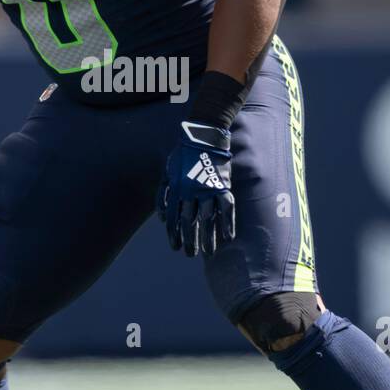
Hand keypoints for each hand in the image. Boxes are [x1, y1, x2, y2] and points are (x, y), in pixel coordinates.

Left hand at [157, 121, 234, 256]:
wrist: (202, 135)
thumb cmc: (182, 153)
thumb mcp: (167, 172)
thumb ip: (163, 194)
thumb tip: (161, 218)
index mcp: (176, 188)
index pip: (173, 217)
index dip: (173, 234)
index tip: (175, 247)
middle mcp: (191, 191)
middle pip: (189, 221)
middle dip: (189, 240)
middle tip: (190, 254)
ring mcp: (208, 188)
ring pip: (207, 218)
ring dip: (208, 237)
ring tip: (208, 253)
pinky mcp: (223, 184)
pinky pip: (227, 207)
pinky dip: (228, 222)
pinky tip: (229, 237)